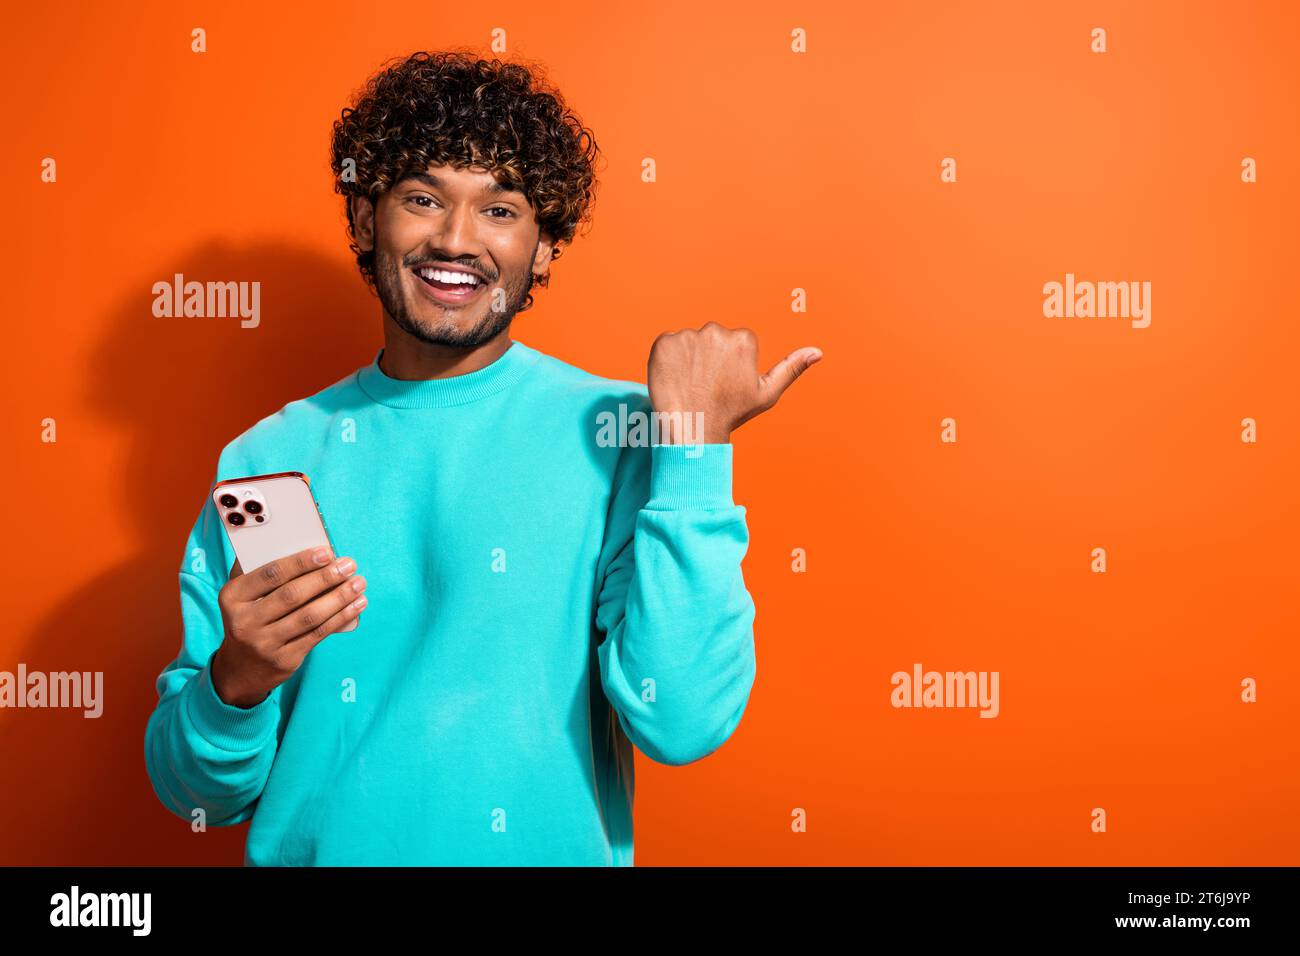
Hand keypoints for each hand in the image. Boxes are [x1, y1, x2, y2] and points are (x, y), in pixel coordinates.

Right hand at [210, 546, 366, 707]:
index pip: (270, 575)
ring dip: (339, 597)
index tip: (327, 552)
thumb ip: (260, 571)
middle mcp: (245, 621)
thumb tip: (297, 542)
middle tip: (349, 565)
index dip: (301, 562)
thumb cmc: (250, 618)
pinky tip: (357, 604)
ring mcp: (265, 643)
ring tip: (359, 583)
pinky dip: (341, 617)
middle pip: (292, 595)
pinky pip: (318, 634)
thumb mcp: (243, 596)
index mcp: (233, 597)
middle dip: (325, 578)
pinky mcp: (285, 660)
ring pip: (309, 616)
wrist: (241, 668)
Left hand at [646, 322, 821, 442]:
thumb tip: (818, 352)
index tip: (724, 384)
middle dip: (708, 358)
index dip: (729, 365)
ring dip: (688, 359)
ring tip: (690, 385)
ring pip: (689, 343)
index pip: (734, 343)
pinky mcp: (664, 342)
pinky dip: (668, 360)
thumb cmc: (730, 414)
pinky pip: (666, 345)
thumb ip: (790, 368)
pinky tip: (674, 380)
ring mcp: (688, 336)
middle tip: (706, 386)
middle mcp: (717, 331)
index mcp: (743, 339)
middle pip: (711, 339)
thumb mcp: (766, 393)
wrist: (691, 430)